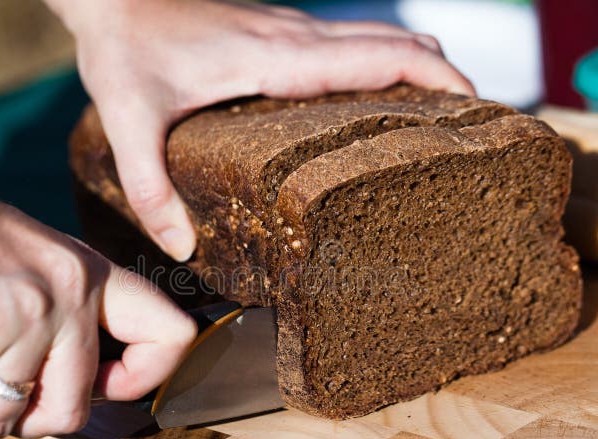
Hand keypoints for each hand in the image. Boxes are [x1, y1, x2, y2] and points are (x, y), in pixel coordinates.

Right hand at [0, 130, 196, 438]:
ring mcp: (24, 315)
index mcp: (91, 274)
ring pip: (7, 418)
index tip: (107, 389)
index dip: (145, 377)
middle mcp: (69, 293)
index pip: (169, 335)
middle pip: (74, 407)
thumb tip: (85, 394)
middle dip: (28, 422)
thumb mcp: (36, 262)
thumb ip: (69, 317)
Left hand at [46, 0, 473, 261]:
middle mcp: (295, 37)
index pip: (383, 55)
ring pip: (378, 40)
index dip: (439, 76)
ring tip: (435, 124)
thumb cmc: (122, 46)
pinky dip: (382, 68)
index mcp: (278, 57)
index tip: (475, 110)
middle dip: (444, 78)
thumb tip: (180, 248)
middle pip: (398, 43)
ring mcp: (290, 31)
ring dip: (416, 71)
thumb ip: (150, 186)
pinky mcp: (279, 34)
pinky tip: (375, 108)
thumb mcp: (127, 118)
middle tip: (466, 129)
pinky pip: (350, 47)